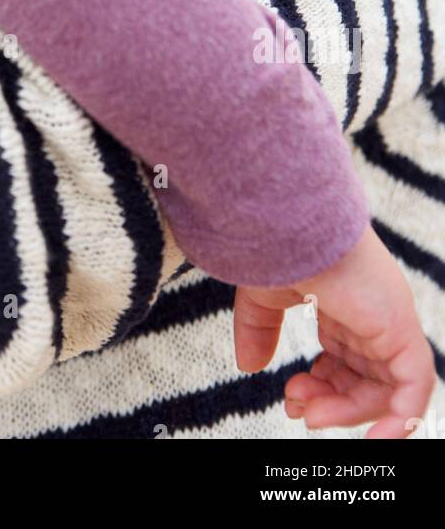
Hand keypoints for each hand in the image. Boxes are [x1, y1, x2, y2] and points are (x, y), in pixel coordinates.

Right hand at [232, 224, 435, 437]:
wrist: (289, 225)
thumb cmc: (279, 247)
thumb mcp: (263, 297)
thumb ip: (258, 330)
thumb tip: (249, 366)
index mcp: (347, 308)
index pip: (346, 363)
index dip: (321, 388)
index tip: (290, 397)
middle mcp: (373, 318)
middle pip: (365, 381)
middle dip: (331, 403)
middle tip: (297, 410)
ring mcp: (389, 324)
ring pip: (385, 391)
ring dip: (348, 412)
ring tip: (310, 415)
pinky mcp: (401, 330)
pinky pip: (415, 389)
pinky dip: (399, 421)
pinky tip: (373, 438)